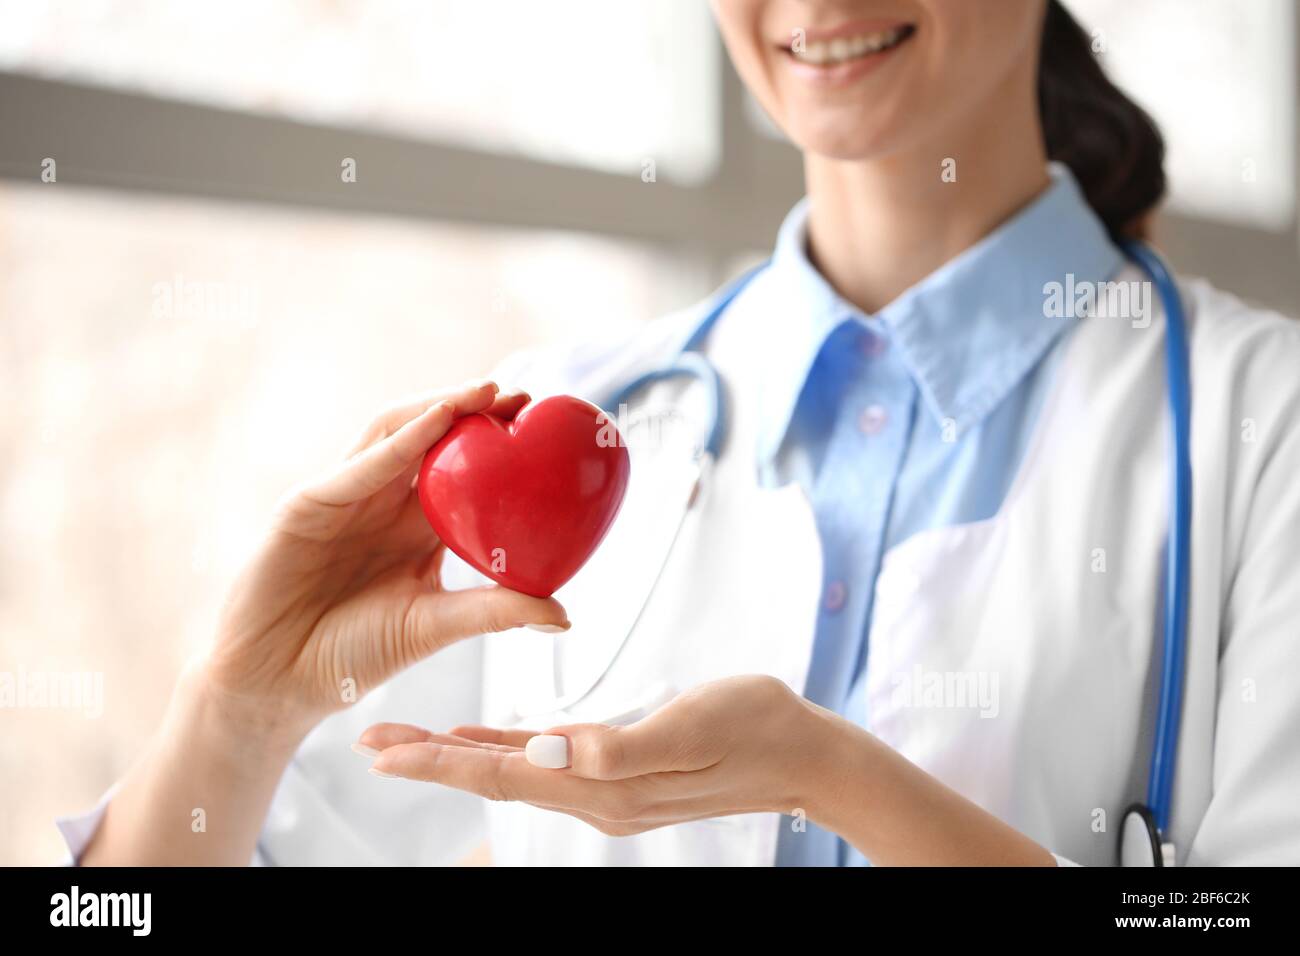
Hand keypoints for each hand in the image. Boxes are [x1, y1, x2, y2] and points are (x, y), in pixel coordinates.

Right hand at [200, 380, 569, 743]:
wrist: (279, 684)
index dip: (501, 447)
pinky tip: (435, 421)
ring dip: (439, 408)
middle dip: (476, 411)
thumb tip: (563, 615)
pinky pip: (358, 467)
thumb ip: (494, 612)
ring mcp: (344, 498)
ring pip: (394, 435)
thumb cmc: (352, 654)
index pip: (463, 472)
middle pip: (431, 440)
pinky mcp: (308, 504)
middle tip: (523, 397)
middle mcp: (382, 503)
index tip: (548, 432)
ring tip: (483, 392)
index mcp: (415, 527)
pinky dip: (399, 442)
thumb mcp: (434, 626)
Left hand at [358, 675, 835, 831]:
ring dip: (455, 757)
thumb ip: (622, 746)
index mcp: (606, 786)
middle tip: (368, 742)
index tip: (382, 750)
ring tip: (406, 743)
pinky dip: (503, 752)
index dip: (438, 763)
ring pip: (512, 771)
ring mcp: (607, 786)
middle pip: (494, 778)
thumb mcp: (693, 727)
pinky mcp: (619, 770)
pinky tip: (482, 741)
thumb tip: (554, 750)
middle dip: (428, 761)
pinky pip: (544, 763)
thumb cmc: (757, 727)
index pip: (504, 775)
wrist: (806, 755)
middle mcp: (596, 794)